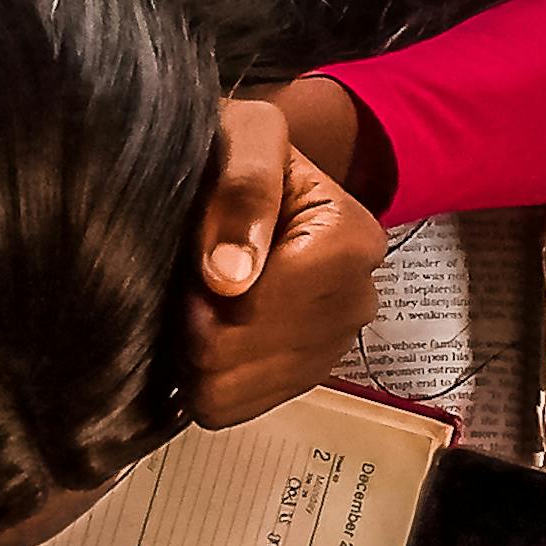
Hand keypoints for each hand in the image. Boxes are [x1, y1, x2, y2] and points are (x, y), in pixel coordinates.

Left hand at [185, 88, 384, 428]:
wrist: (252, 175)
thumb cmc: (243, 152)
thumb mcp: (243, 137)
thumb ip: (242, 190)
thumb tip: (229, 278)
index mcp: (353, 241)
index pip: (261, 307)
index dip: (207, 296)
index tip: (192, 268)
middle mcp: (357, 299)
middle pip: (249, 354)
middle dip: (201, 327)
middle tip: (188, 284)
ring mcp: (333, 343)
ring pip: (234, 390)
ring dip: (197, 354)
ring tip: (194, 304)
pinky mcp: (302, 373)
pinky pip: (235, 408)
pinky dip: (205, 377)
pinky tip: (204, 333)